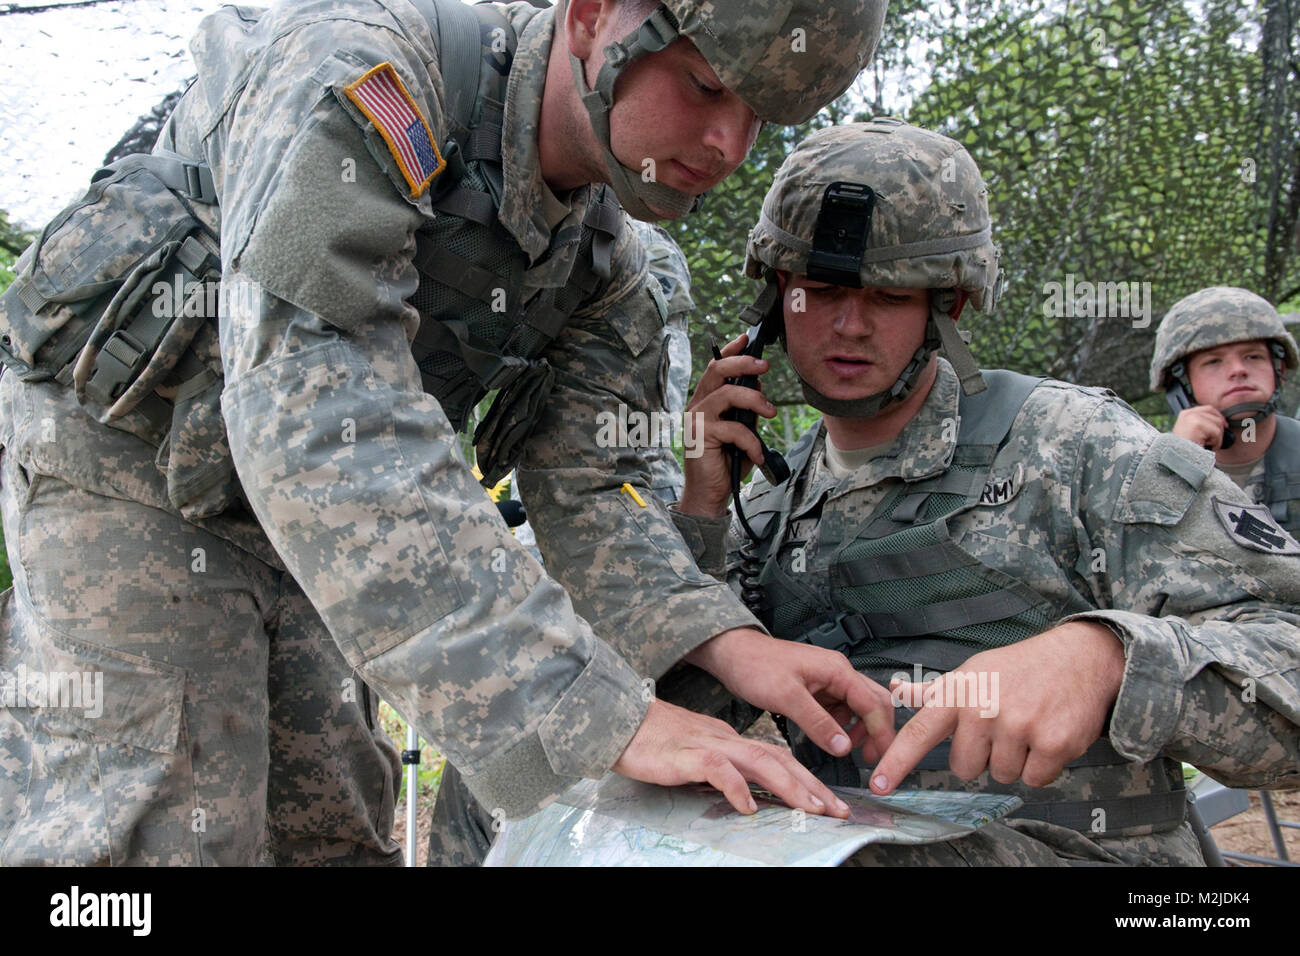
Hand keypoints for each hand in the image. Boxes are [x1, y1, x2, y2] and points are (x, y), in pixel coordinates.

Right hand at [613, 697, 852, 816]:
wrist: (617, 719)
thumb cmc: (652, 739)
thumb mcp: (695, 754)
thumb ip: (721, 768)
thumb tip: (747, 792)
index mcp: (729, 739)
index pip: (778, 756)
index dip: (807, 779)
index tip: (829, 802)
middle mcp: (726, 739)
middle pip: (779, 758)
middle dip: (812, 785)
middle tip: (837, 811)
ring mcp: (707, 744)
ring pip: (759, 760)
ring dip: (790, 785)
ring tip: (811, 808)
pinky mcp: (685, 754)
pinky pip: (717, 769)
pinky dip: (736, 787)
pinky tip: (748, 806)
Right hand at [677, 333, 776, 518]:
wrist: (709, 494)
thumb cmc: (725, 463)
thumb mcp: (742, 432)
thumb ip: (746, 411)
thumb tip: (757, 385)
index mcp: (706, 401)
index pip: (715, 368)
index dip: (731, 351)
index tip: (746, 339)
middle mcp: (698, 406)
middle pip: (716, 371)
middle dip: (743, 364)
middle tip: (765, 367)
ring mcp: (697, 420)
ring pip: (726, 394)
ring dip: (754, 400)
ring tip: (770, 412)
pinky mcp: (702, 437)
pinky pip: (734, 429)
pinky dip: (752, 441)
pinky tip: (758, 454)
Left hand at [685, 627, 895, 764]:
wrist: (732, 654)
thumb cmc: (755, 666)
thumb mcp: (787, 697)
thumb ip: (818, 723)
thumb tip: (844, 747)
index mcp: (837, 670)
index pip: (873, 704)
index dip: (881, 733)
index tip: (883, 758)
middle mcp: (838, 673)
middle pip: (873, 703)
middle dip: (877, 730)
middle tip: (872, 758)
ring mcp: (828, 680)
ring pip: (857, 707)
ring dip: (858, 729)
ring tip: (849, 751)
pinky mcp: (816, 689)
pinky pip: (838, 709)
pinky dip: (840, 725)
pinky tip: (831, 738)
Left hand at [869, 621, 1126, 793]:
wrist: (1078, 659)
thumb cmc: (1018, 669)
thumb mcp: (973, 671)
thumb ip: (935, 692)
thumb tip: (896, 691)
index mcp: (959, 693)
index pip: (919, 732)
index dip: (896, 762)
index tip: (878, 786)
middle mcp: (984, 710)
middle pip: (965, 768)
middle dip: (982, 756)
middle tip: (1000, 727)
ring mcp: (1020, 727)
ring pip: (1002, 775)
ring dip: (1014, 760)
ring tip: (1026, 727)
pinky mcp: (1053, 744)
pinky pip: (1034, 779)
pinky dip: (1042, 766)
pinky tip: (1046, 737)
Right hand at [1172, 405, 1227, 450]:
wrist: (1178, 457)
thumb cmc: (1185, 449)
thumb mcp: (1191, 432)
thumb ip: (1201, 423)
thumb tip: (1220, 421)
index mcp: (1186, 414)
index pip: (1208, 409)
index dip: (1219, 416)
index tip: (1224, 425)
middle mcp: (1188, 413)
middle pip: (1215, 416)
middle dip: (1219, 429)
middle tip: (1213, 441)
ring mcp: (1192, 418)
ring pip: (1218, 423)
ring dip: (1217, 437)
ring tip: (1207, 444)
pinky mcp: (1197, 425)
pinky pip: (1216, 432)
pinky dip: (1216, 442)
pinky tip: (1207, 446)